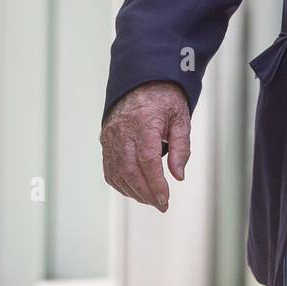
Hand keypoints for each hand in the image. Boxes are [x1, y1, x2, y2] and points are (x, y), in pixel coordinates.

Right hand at [100, 81, 190, 211]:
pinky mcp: (105, 141)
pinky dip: (121, 183)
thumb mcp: (180, 117)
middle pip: (130, 170)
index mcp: (143, 122)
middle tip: (161, 205)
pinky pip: (110, 169)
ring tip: (151, 200)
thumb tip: (178, 176)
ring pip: (117, 173)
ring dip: (134, 191)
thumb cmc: (164, 98)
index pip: (147, 160)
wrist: (142, 80)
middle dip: (145, 193)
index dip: (155, 184)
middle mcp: (123, 131)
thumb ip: (181, 147)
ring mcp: (111, 137)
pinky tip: (135, 190)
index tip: (165, 199)